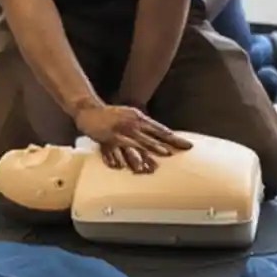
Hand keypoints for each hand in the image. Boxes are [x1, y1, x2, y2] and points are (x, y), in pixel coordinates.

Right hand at [73, 104, 193, 173]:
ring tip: (145, 166)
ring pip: (130, 147)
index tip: (186, 146)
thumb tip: (163, 138)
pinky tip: (118, 166)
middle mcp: (130, 125)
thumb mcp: (132, 116)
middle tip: (168, 155)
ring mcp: (117, 133)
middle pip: (147, 139)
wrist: (90, 110)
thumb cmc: (114, 115)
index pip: (161, 130)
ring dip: (138, 156)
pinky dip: (114, 158)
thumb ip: (146, 127)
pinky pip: (111, 151)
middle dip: (158, 147)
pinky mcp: (105, 140)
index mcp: (139, 118)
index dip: (173, 138)